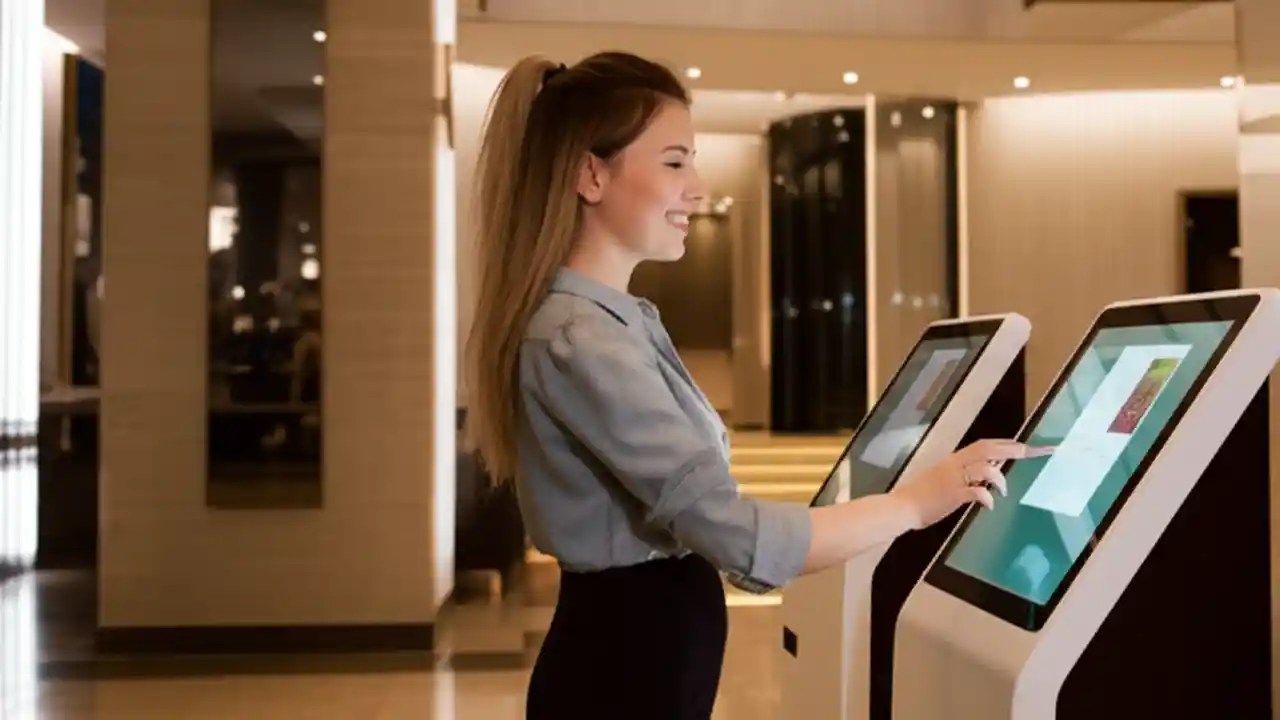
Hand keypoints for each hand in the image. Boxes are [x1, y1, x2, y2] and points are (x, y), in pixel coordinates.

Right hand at [889, 440, 1053, 529]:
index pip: (984, 445)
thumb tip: (991, 466)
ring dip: (999, 478)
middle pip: (987, 450)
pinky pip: (977, 492)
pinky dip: (988, 497)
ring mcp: (954, 479)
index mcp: (954, 459)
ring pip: (985, 468)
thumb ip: (967, 471)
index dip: (1006, 444)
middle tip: (1031, 452)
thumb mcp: (946, 477)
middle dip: (1011, 450)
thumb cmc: (924, 495)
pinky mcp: (952, 495)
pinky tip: (990, 505)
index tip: (1026, 446)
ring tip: (1003, 491)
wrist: (903, 507)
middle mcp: (955, 464)